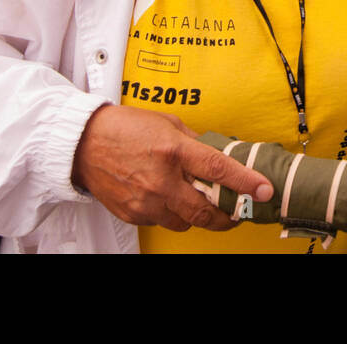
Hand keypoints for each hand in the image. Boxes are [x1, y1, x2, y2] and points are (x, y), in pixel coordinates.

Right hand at [71, 104, 272, 231]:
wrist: (82, 143)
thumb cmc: (124, 127)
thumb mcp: (167, 123)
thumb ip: (194, 142)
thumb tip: (218, 153)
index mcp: (173, 150)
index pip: (218, 169)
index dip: (245, 182)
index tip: (263, 190)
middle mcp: (161, 179)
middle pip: (205, 211)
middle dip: (227, 216)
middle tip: (237, 212)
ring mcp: (145, 201)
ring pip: (185, 222)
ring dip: (197, 216)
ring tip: (198, 202)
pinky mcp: (133, 214)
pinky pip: (163, 222)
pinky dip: (171, 213)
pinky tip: (167, 198)